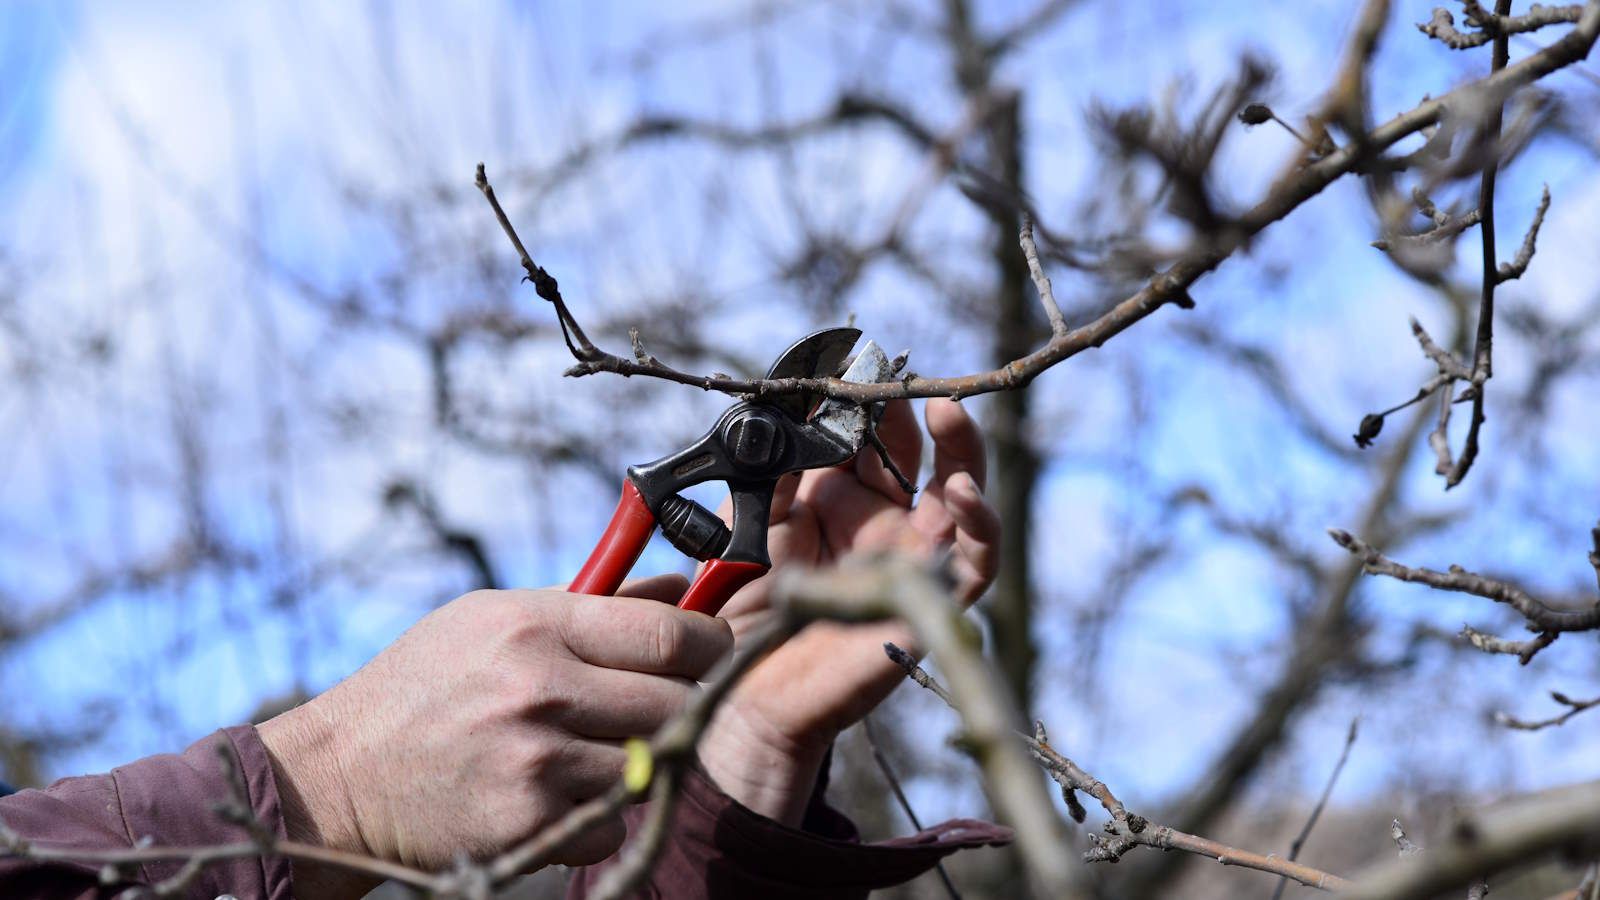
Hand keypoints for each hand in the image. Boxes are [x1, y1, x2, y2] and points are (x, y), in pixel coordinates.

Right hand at [258, 577, 729, 896]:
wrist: (341, 775)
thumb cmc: (426, 684)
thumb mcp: (496, 619)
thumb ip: (594, 604)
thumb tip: (681, 586)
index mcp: (535, 625)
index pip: (670, 634)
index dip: (712, 646)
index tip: (715, 653)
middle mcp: (540, 688)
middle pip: (675, 703)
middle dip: (684, 706)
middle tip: (665, 707)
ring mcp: (535, 760)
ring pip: (652, 765)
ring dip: (642, 762)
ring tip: (597, 748)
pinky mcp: (527, 822)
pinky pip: (611, 822)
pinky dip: (599, 815)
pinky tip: (559, 793)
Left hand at [698, 398, 999, 824]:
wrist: (745, 683)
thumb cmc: (745, 605)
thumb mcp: (749, 521)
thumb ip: (771, 469)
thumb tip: (787, 408)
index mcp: (840, 496)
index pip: (866, 434)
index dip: (864, 399)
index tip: (852, 361)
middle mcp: (883, 520)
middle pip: (918, 454)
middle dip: (910, 412)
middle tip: (894, 379)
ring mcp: (911, 558)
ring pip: (963, 496)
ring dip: (963, 451)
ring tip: (945, 412)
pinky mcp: (931, 600)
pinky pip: (976, 563)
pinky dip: (981, 526)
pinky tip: (962, 494)